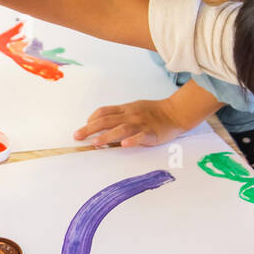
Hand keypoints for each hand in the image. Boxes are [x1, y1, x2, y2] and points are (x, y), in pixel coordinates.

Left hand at [73, 97, 188, 147]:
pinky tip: (124, 145)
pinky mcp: (152, 132)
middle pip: (107, 120)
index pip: (103, 112)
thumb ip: (118, 116)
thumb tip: (100, 126)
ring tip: (96, 143)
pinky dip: (132, 140)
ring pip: (121, 128)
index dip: (91, 120)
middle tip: (77, 136)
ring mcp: (141, 123)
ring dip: (107, 135)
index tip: (82, 128)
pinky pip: (141, 136)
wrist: (176, 112)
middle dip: (90, 129)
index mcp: (125, 110)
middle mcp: (130, 115)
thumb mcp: (133, 109)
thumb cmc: (153, 112)